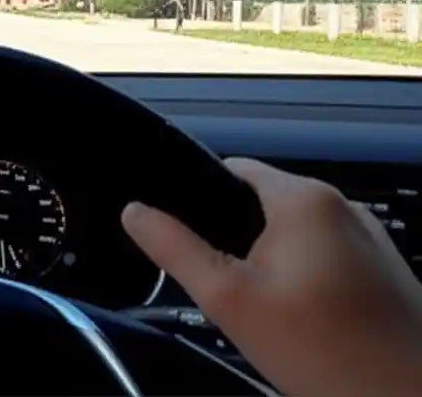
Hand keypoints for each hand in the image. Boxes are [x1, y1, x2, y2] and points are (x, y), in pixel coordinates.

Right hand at [123, 158, 421, 396]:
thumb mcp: (228, 299)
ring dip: (271, 266)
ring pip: (294, 237)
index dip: (199, 199)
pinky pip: (326, 260)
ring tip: (269, 314)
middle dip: (237, 244)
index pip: (232, 168)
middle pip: (262, 206)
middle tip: (231, 293)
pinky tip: (303, 324)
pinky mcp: (385, 272)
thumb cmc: (322, 350)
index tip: (187, 240)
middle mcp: (343, 206)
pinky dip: (305, 283)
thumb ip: (174, 248)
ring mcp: (370, 238)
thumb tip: (134, 211)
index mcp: (304, 198)